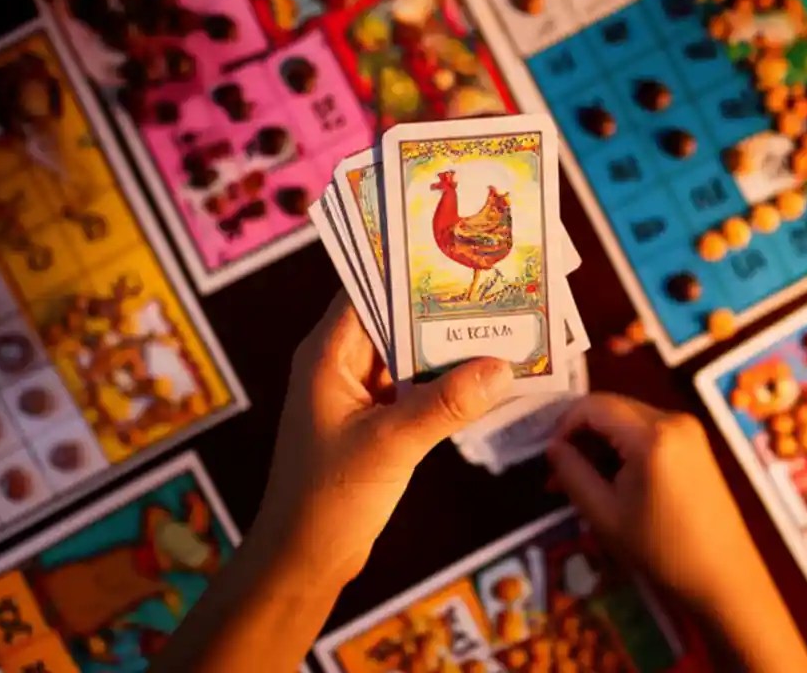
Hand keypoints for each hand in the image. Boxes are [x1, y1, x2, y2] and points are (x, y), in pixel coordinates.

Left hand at [255, 294, 513, 586]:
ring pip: (407, 351)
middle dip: (440, 304)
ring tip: (501, 321)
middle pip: (393, 316)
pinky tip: (484, 373)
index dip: (407, 265)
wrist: (304, 558)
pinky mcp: (373, 418)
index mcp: (327, 354)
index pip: (367, 287)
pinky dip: (443, 379)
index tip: (454, 248)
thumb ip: (447, 404)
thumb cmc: (330, 498)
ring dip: (446, 344)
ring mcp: (356, 391)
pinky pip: (413, 384)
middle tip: (494, 282)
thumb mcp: (393, 444)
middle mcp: (339, 362)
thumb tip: (502, 367)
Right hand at [545, 394, 736, 602]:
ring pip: (629, 419)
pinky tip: (615, 479)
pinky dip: (625, 447)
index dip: (563, 424)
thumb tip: (552, 447)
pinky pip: (649, 431)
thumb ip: (572, 473)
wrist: (723, 577)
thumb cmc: (660, 549)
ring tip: (583, 480)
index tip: (548, 456)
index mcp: (652, 434)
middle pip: (612, 407)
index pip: (594, 405)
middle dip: (582, 434)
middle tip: (559, 472)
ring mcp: (689, 431)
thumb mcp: (604, 514)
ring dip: (602, 441)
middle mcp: (674, 420)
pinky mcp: (696, 445)